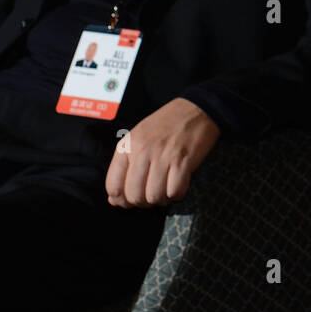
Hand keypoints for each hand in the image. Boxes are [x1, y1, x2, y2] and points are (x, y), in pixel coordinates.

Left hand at [105, 97, 220, 207]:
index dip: (121, 200)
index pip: (113, 186)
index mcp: (128, 145)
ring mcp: (163, 156)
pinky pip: (175, 192)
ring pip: (154, 197)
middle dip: (144, 202)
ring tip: (167, 187)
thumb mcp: (138, 138)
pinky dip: (178, 194)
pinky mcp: (183, 161)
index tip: (131, 199)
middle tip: (152, 193)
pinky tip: (179, 183)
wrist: (196, 109)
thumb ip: (125, 167)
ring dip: (162, 199)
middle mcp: (142, 151)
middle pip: (134, 196)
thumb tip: (114, 200)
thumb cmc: (166, 125)